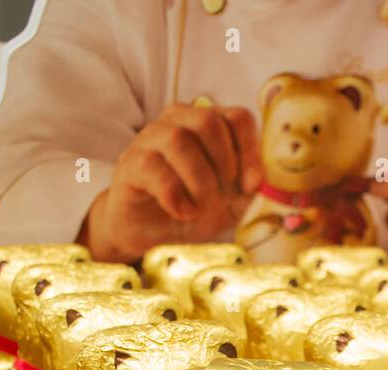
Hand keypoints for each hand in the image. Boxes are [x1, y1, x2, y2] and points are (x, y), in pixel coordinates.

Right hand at [79, 104, 263, 262]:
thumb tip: (257, 178)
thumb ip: (249, 186)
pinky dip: (174, 194)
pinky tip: (182, 212)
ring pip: (179, 140)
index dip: (249, 150)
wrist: (151, 234)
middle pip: (208, 121)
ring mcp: (150, 139)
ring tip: (201, 208)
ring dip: (199, 180)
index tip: (251, 185)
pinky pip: (152, 166)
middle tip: (223, 196)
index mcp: (208, 124)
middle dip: (223, 164)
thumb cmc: (193, 210)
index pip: (237, 117)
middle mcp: (177, 122)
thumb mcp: (231, 202)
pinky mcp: (130, 164)